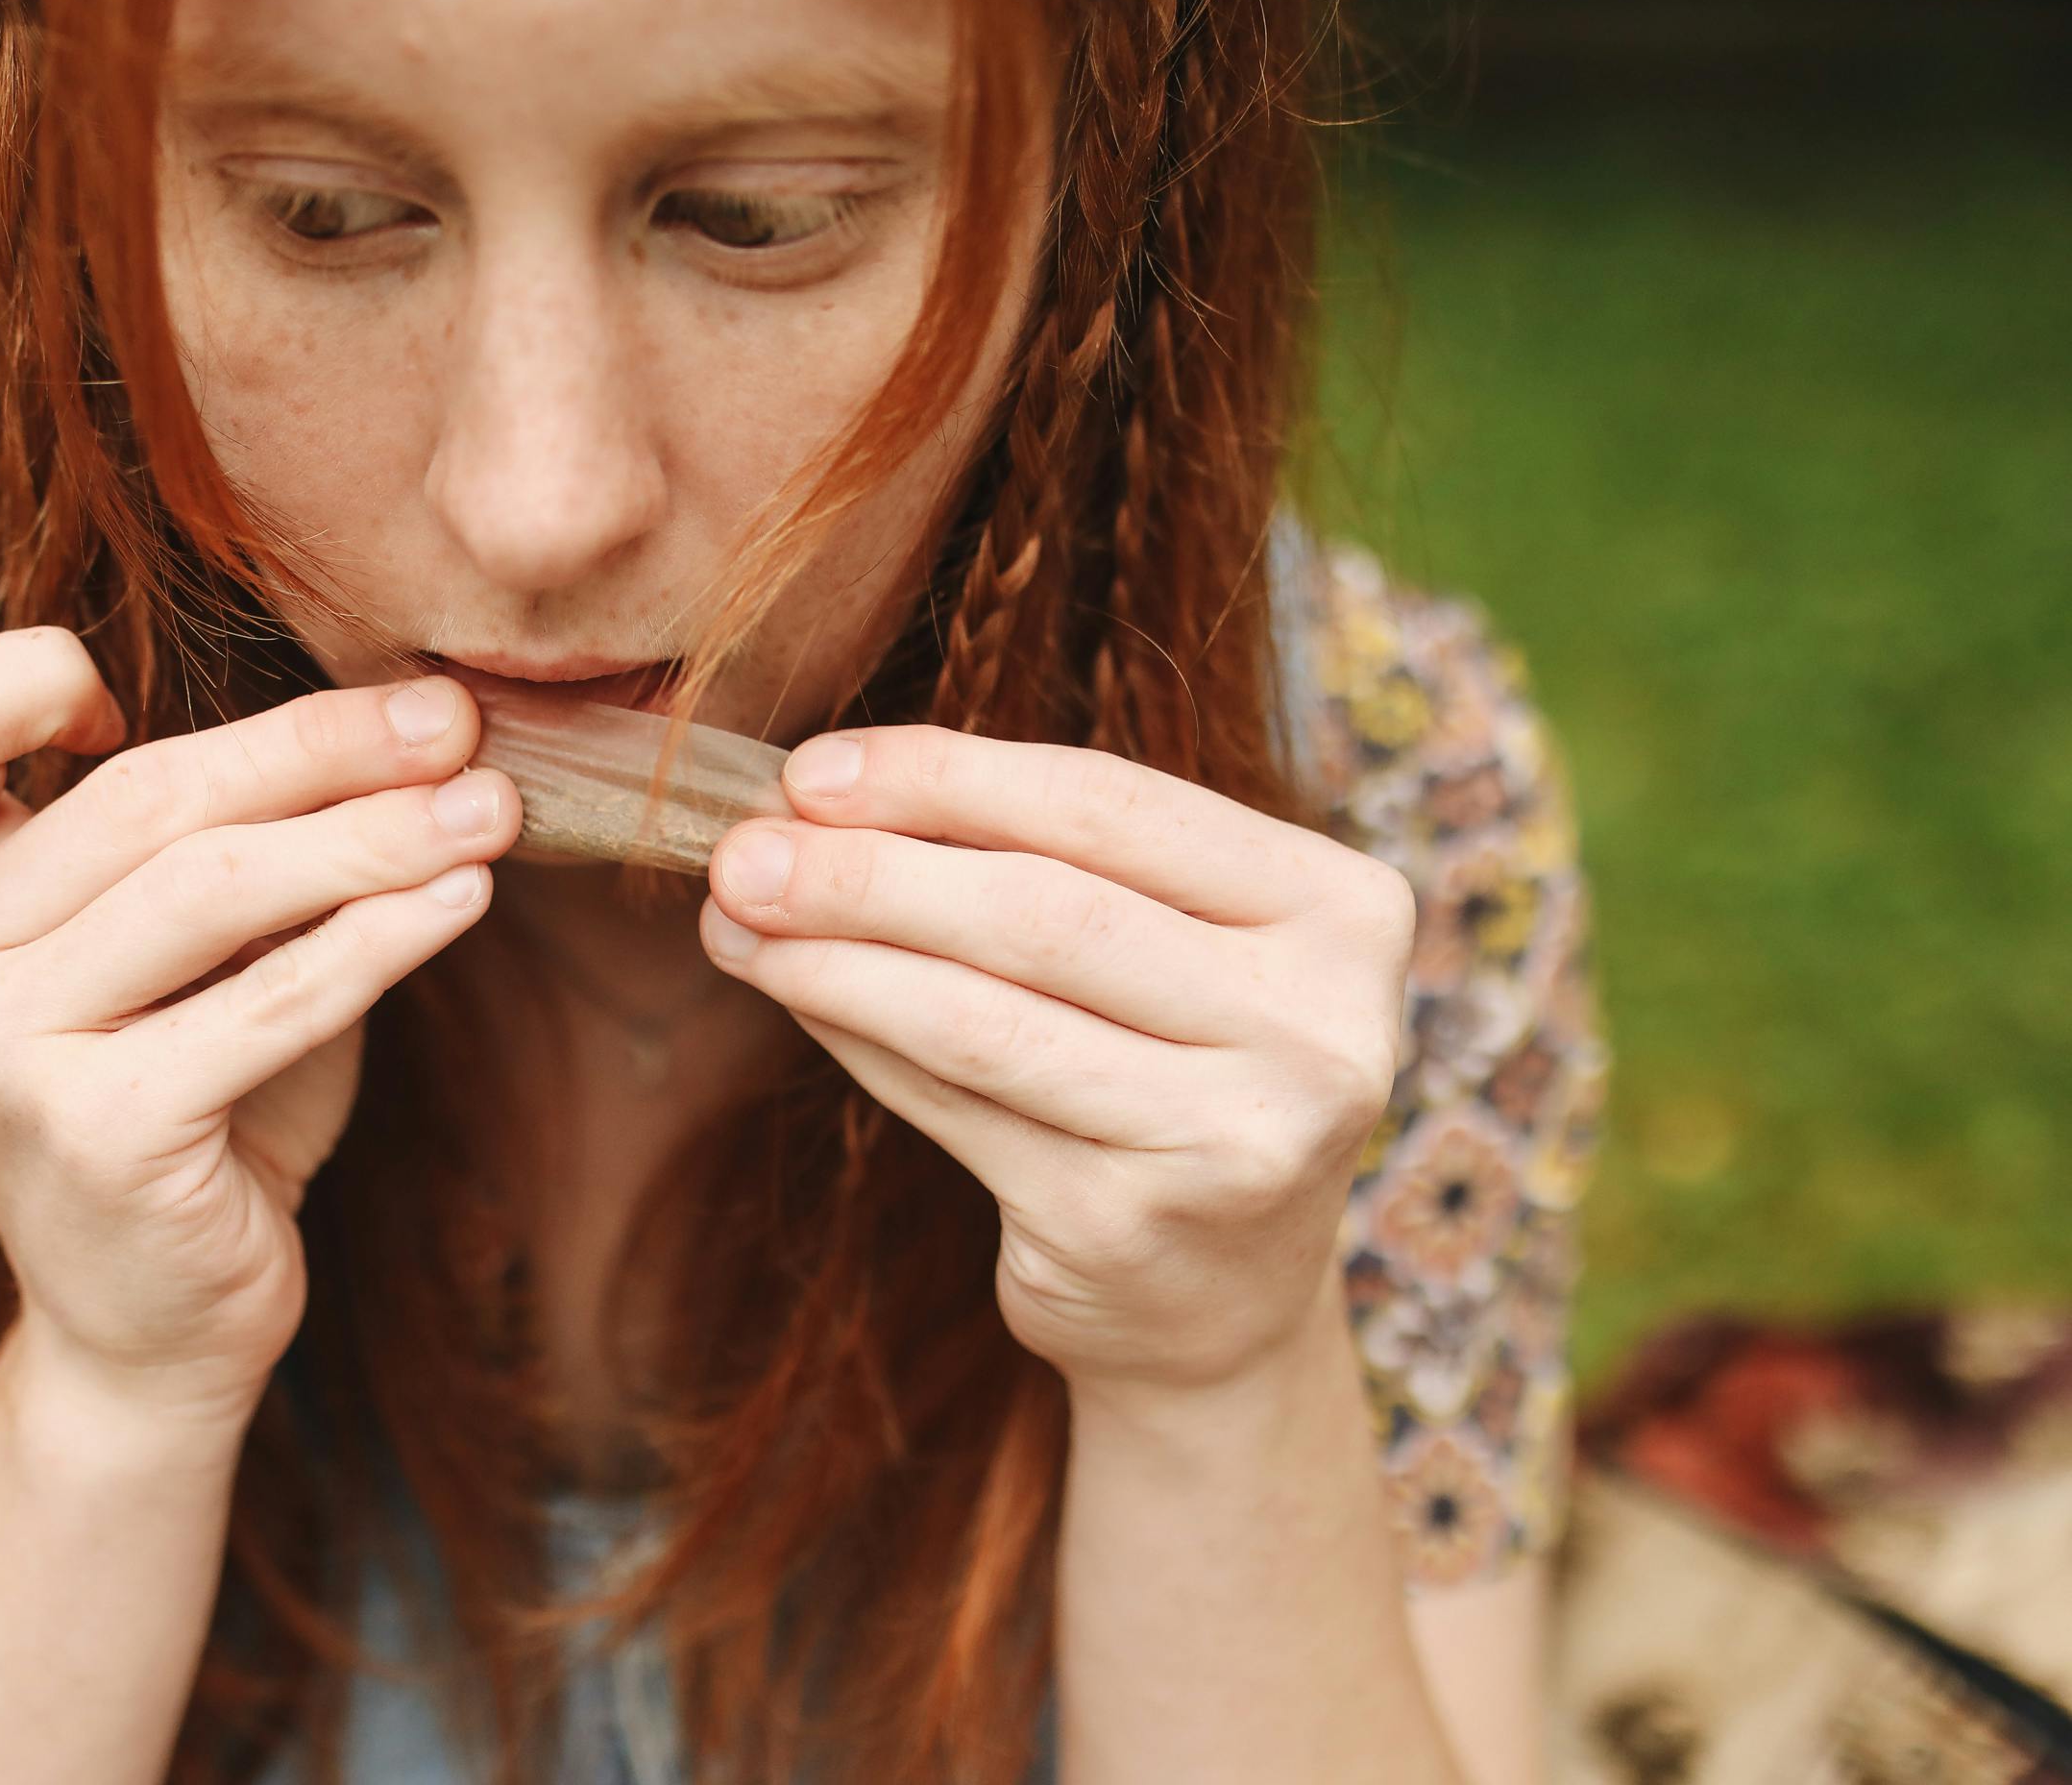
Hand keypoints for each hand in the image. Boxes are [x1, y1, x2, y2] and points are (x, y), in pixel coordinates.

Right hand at [0, 634, 519, 1425]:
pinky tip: (464, 902)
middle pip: (142, 797)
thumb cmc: (192, 1116)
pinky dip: (383, 938)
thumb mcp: (195, 961)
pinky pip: (272, 999)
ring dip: (375, 836)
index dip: (26, 676)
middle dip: (322, 748)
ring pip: (213, 884)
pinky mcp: (96, 1131)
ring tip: (490, 809)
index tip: (148, 694)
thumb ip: (243, 847)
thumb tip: (416, 730)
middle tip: (455, 726)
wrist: (156, 1333)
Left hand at [700, 726, 1416, 1397]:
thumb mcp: (1167, 949)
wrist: (1221, 1308)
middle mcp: (1318, 1028)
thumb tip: (818, 795)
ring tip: (734, 918)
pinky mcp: (1128, 1225)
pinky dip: (854, 1036)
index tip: (811, 769)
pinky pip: (953, 1105)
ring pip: (982, 1016)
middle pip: (1044, 911)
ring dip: (835, 957)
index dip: (947, 777)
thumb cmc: (1173, 1073)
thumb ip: (1038, 859)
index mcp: (1343, 913)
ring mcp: (1231, 1139)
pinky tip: (787, 992)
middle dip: (869, 871)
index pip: (1115, 807)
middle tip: (741, 849)